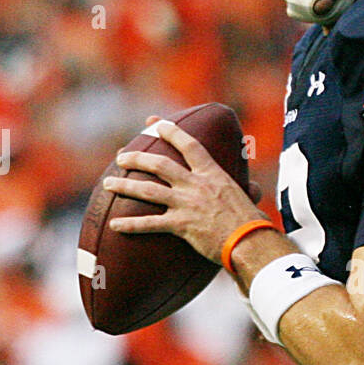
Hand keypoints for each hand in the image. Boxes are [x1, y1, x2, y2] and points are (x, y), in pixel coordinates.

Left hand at [103, 117, 265, 264]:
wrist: (249, 241)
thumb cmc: (252, 222)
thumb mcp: (250, 198)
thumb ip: (248, 189)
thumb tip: (255, 188)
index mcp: (212, 174)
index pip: (189, 145)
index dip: (171, 132)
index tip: (156, 123)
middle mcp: (195, 185)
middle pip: (159, 165)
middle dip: (136, 158)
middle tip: (121, 157)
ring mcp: (186, 204)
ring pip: (148, 190)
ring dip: (125, 185)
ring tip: (108, 183)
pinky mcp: (180, 225)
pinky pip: (149, 223)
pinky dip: (130, 224)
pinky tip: (114, 225)